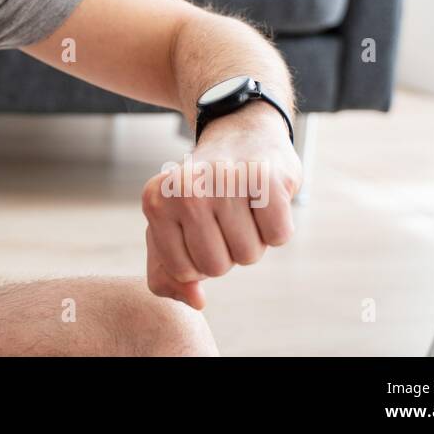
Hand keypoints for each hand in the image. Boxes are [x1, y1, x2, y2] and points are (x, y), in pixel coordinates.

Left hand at [141, 103, 302, 309]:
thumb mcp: (172, 225)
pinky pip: (279, 237)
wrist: (240, 132)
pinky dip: (277, 225)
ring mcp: (224, 182)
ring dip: (253, 238)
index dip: (200, 258)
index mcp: (155, 201)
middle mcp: (185, 190)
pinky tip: (264, 197)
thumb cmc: (203, 189)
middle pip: (217, 267)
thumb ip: (167, 273)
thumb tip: (195, 301)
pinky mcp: (266, 179)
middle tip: (225, 215)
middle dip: (227, 251)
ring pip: (249, 255)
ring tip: (244, 203)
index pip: (184, 270)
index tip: (200, 226)